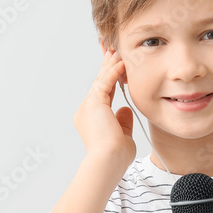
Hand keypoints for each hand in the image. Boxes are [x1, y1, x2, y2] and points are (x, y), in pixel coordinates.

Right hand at [73, 49, 135, 170]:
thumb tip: (125, 109)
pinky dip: (113, 72)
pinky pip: (105, 82)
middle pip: (99, 83)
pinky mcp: (94, 103)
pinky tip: (121, 63)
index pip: (103, 94)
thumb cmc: (115, 155)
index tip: (116, 69)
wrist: (108, 160)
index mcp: (91, 118)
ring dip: (109, 65)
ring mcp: (88, 106)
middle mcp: (87, 110)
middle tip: (112, 52)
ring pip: (100, 80)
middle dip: (107, 67)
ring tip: (117, 52)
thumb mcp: (122, 135)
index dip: (110, 80)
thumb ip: (122, 121)